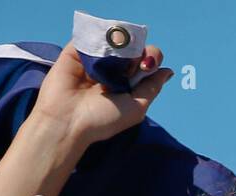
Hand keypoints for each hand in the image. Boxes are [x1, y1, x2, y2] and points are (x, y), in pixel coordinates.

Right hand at [29, 41, 174, 151]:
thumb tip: (168, 71)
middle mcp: (113, 69)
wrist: (68, 121)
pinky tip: (101, 52)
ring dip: (120, 45)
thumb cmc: (103, 120)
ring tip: (114, 60)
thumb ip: (153, 87)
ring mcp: (96, 59)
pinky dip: (100, 39)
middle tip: (130, 65)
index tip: (145, 68)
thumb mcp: (137, 107)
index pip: (146, 60)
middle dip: (137, 51)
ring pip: (115, 39)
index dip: (150, 58)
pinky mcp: (77, 50)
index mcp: (128, 82)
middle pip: (134, 47)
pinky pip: (93, 36)